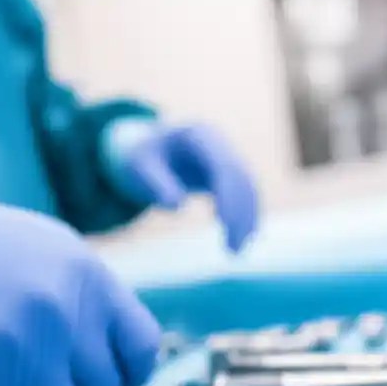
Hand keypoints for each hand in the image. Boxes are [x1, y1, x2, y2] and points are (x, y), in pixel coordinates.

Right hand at [0, 195, 161, 385]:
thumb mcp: (60, 254)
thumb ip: (97, 305)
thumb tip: (130, 368)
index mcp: (91, 280)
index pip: (141, 350)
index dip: (128, 372)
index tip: (110, 377)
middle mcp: (62, 315)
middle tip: (55, 380)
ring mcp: (20, 348)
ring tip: (22, 382)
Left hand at [118, 124, 259, 252]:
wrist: (145, 146)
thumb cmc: (140, 157)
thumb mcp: (138, 167)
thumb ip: (156, 183)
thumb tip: (176, 206)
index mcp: (199, 134)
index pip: (225, 166)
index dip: (230, 196)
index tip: (226, 225)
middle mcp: (219, 141)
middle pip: (241, 177)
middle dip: (241, 213)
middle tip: (233, 250)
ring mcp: (226, 154)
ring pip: (247, 188)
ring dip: (246, 219)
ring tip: (235, 251)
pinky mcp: (227, 171)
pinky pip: (243, 194)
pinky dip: (243, 216)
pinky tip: (239, 239)